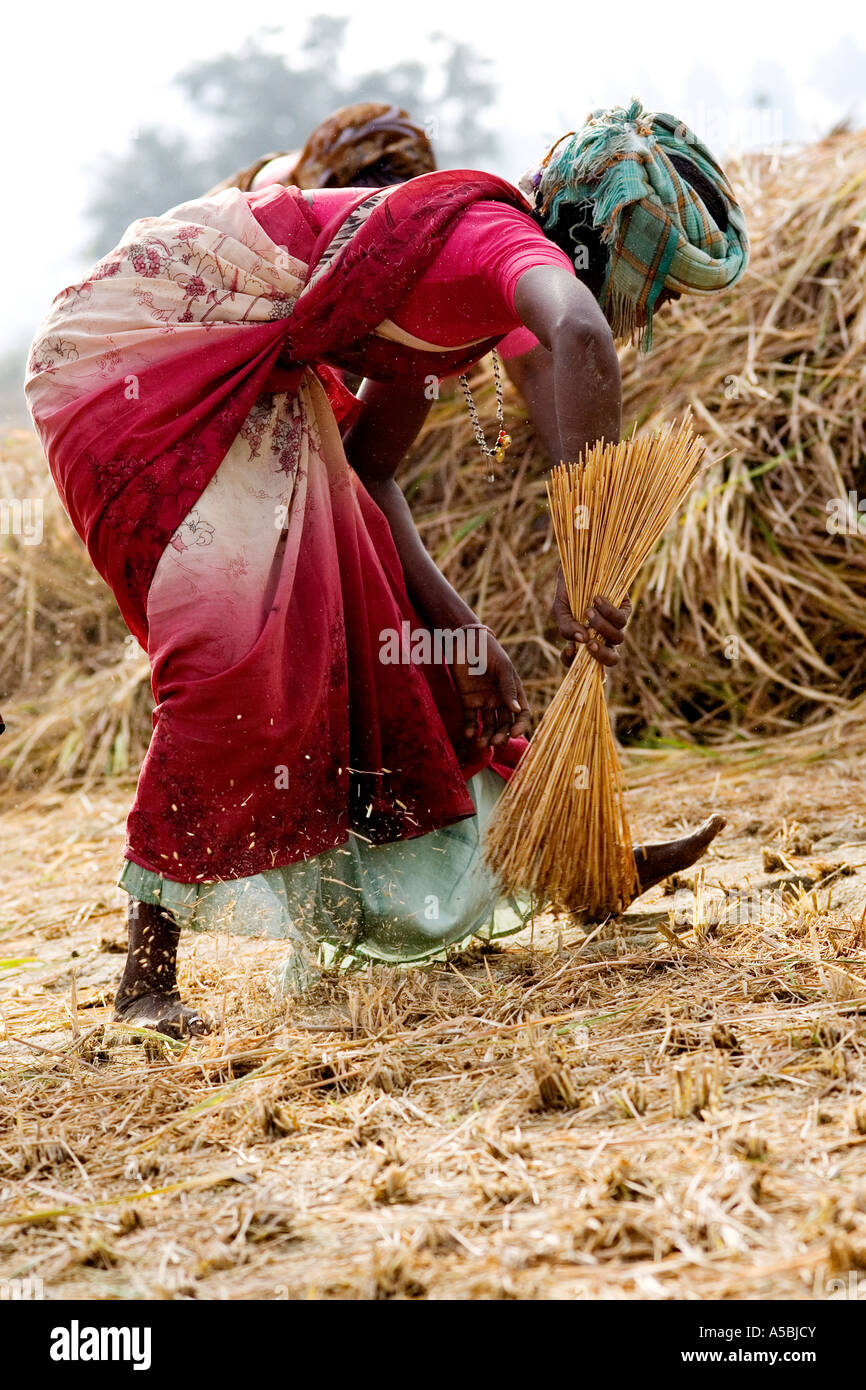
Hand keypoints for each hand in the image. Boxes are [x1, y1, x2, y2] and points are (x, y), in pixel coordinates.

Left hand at [451, 629, 530, 748]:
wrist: (464, 640)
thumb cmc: (488, 650)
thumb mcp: (502, 667)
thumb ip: (508, 688)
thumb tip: (516, 711)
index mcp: (513, 691)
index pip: (522, 714)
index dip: (520, 726)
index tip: (514, 733)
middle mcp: (500, 700)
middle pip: (504, 724)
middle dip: (501, 735)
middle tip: (495, 741)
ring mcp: (484, 701)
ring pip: (488, 725)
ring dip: (486, 736)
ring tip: (481, 743)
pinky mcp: (467, 701)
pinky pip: (470, 719)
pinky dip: (470, 729)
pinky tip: (469, 734)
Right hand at [550, 567, 631, 668]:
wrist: (577, 565)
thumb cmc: (568, 591)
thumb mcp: (560, 609)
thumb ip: (566, 627)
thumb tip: (581, 639)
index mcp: (586, 641)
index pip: (583, 664)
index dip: (576, 664)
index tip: (568, 650)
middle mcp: (603, 637)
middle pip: (611, 660)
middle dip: (602, 656)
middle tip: (589, 644)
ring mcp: (615, 625)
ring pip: (617, 638)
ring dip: (601, 627)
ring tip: (588, 611)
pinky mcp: (625, 609)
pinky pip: (621, 619)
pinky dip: (608, 612)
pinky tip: (597, 600)